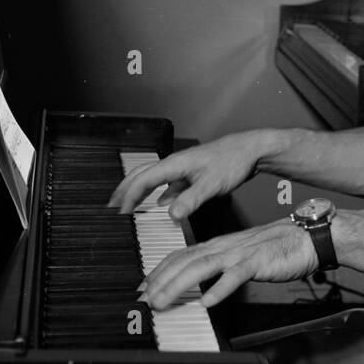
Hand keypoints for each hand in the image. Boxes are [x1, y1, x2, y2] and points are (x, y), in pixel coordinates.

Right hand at [108, 131, 269, 218]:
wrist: (251, 150)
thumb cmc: (233, 161)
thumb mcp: (212, 185)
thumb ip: (191, 200)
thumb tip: (171, 214)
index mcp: (174, 164)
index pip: (142, 180)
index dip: (129, 197)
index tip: (120, 213)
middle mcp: (175, 163)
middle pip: (141, 175)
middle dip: (124, 190)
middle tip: (111, 206)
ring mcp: (183, 167)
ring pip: (153, 177)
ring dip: (139, 190)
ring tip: (128, 204)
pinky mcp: (192, 172)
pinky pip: (168, 183)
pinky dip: (159, 192)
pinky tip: (162, 202)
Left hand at [139, 220, 318, 309]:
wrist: (308, 237)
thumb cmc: (278, 248)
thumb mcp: (242, 255)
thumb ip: (221, 266)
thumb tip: (201, 283)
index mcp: (219, 244)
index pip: (181, 255)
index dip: (159, 271)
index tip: (145, 288)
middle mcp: (225, 246)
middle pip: (185, 261)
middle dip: (161, 280)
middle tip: (145, 299)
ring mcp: (240, 253)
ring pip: (202, 267)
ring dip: (179, 285)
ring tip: (164, 301)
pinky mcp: (258, 262)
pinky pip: (236, 276)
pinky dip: (220, 288)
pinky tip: (208, 301)